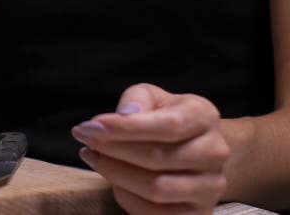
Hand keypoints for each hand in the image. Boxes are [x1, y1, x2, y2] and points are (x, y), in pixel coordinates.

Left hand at [71, 83, 229, 214]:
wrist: (192, 147)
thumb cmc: (163, 117)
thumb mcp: (150, 97)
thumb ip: (136, 99)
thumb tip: (125, 114)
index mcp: (204, 116)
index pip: (168, 126)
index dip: (125, 128)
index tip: (90, 126)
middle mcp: (215, 152)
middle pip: (158, 158)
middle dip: (112, 149)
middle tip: (84, 140)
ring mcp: (211, 187)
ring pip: (156, 189)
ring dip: (115, 173)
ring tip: (93, 157)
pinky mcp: (199, 214)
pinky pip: (156, 214)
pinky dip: (126, 198)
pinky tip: (113, 180)